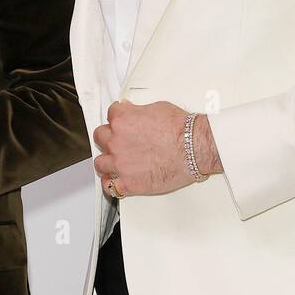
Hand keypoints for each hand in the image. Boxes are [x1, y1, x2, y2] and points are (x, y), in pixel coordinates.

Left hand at [93, 100, 221, 196]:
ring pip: (100, 163)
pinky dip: (111, 185)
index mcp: (122, 120)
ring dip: (107, 161)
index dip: (118, 119)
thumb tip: (134, 111)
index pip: (110, 114)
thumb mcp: (158, 108)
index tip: (122, 122)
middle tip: (120, 140)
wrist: (194, 148)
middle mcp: (117, 141)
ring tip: (116, 162)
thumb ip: (139, 111)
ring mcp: (120, 163)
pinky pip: (110, 187)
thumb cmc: (181, 129)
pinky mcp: (129, 183)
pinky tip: (115, 181)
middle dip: (109, 137)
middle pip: (100, 137)